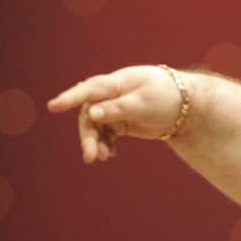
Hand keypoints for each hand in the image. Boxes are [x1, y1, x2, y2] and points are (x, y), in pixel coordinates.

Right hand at [47, 65, 188, 163]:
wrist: (186, 106)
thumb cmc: (167, 97)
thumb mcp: (144, 103)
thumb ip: (118, 109)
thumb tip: (92, 113)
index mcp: (116, 83)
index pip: (89, 90)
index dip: (70, 98)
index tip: (53, 107)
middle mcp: (111, 95)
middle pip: (90, 115)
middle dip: (88, 135)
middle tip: (90, 155)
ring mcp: (114, 108)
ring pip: (96, 126)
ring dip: (96, 142)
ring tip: (102, 157)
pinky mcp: (121, 122)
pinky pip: (106, 134)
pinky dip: (106, 144)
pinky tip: (110, 154)